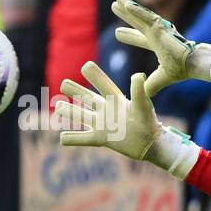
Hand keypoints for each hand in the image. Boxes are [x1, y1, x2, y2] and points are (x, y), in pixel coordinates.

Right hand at [54, 61, 199, 176]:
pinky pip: (83, 138)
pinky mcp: (101, 139)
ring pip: (80, 115)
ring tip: (58, 107)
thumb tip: (138, 75)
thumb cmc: (149, 122)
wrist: (152, 144)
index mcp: (116, 100)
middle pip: (86, 97)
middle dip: (74, 90)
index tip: (86, 66)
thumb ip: (139, 91)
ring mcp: (102, 124)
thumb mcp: (143, 106)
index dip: (94, 74)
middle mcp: (106, 110)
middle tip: (64, 84)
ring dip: (69, 111)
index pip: (102, 84)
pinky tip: (61, 139)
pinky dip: (72, 139)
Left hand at [111, 0, 210, 96]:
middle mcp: (157, 35)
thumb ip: (152, 85)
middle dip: (126, 15)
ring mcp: (159, 29)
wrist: (193, 64)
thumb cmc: (183, 69)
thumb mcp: (162, 78)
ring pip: (139, 15)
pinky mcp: (161, 27)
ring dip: (127, 7)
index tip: (117, 33)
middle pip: (138, 22)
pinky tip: (125, 4)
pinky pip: (146, 16)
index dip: (130, 36)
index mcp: (158, 45)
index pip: (140, 39)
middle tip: (115, 5)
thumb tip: (144, 94)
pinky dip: (136, 11)